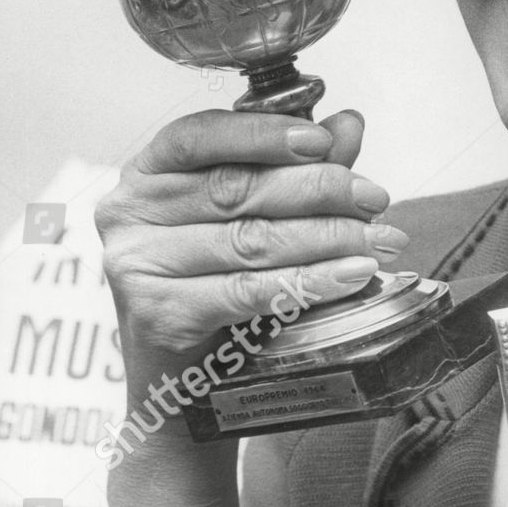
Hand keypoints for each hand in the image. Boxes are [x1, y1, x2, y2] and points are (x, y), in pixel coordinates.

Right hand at [96, 107, 407, 407]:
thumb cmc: (218, 284)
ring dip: (327, 238)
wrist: (186, 382)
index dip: (263, 134)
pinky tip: (350, 276)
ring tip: (378, 242)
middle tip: (375, 200)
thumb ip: (297, 168)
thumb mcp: (256, 217)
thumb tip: (348, 124)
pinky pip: (247, 291)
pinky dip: (308, 282)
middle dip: (319, 190)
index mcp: (147, 171)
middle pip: (235, 189)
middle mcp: (128, 212)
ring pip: (249, 240)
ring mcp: (136, 265)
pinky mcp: (158, 316)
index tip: (324, 141)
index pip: (200, 135)